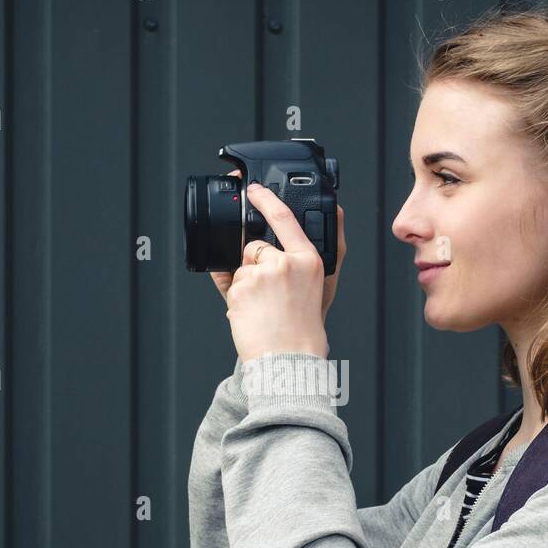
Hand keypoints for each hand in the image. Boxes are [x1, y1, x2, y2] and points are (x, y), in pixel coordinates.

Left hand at [209, 169, 345, 323]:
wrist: (289, 358)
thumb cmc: (302, 328)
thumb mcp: (317, 288)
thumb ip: (302, 259)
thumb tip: (296, 232)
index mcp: (309, 260)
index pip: (284, 218)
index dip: (266, 199)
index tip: (253, 188)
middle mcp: (286, 263)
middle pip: (255, 247)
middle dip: (255, 265)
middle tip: (270, 296)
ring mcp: (262, 275)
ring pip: (242, 267)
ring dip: (245, 284)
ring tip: (263, 309)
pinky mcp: (242, 288)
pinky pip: (231, 285)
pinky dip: (236, 298)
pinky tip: (252, 314)